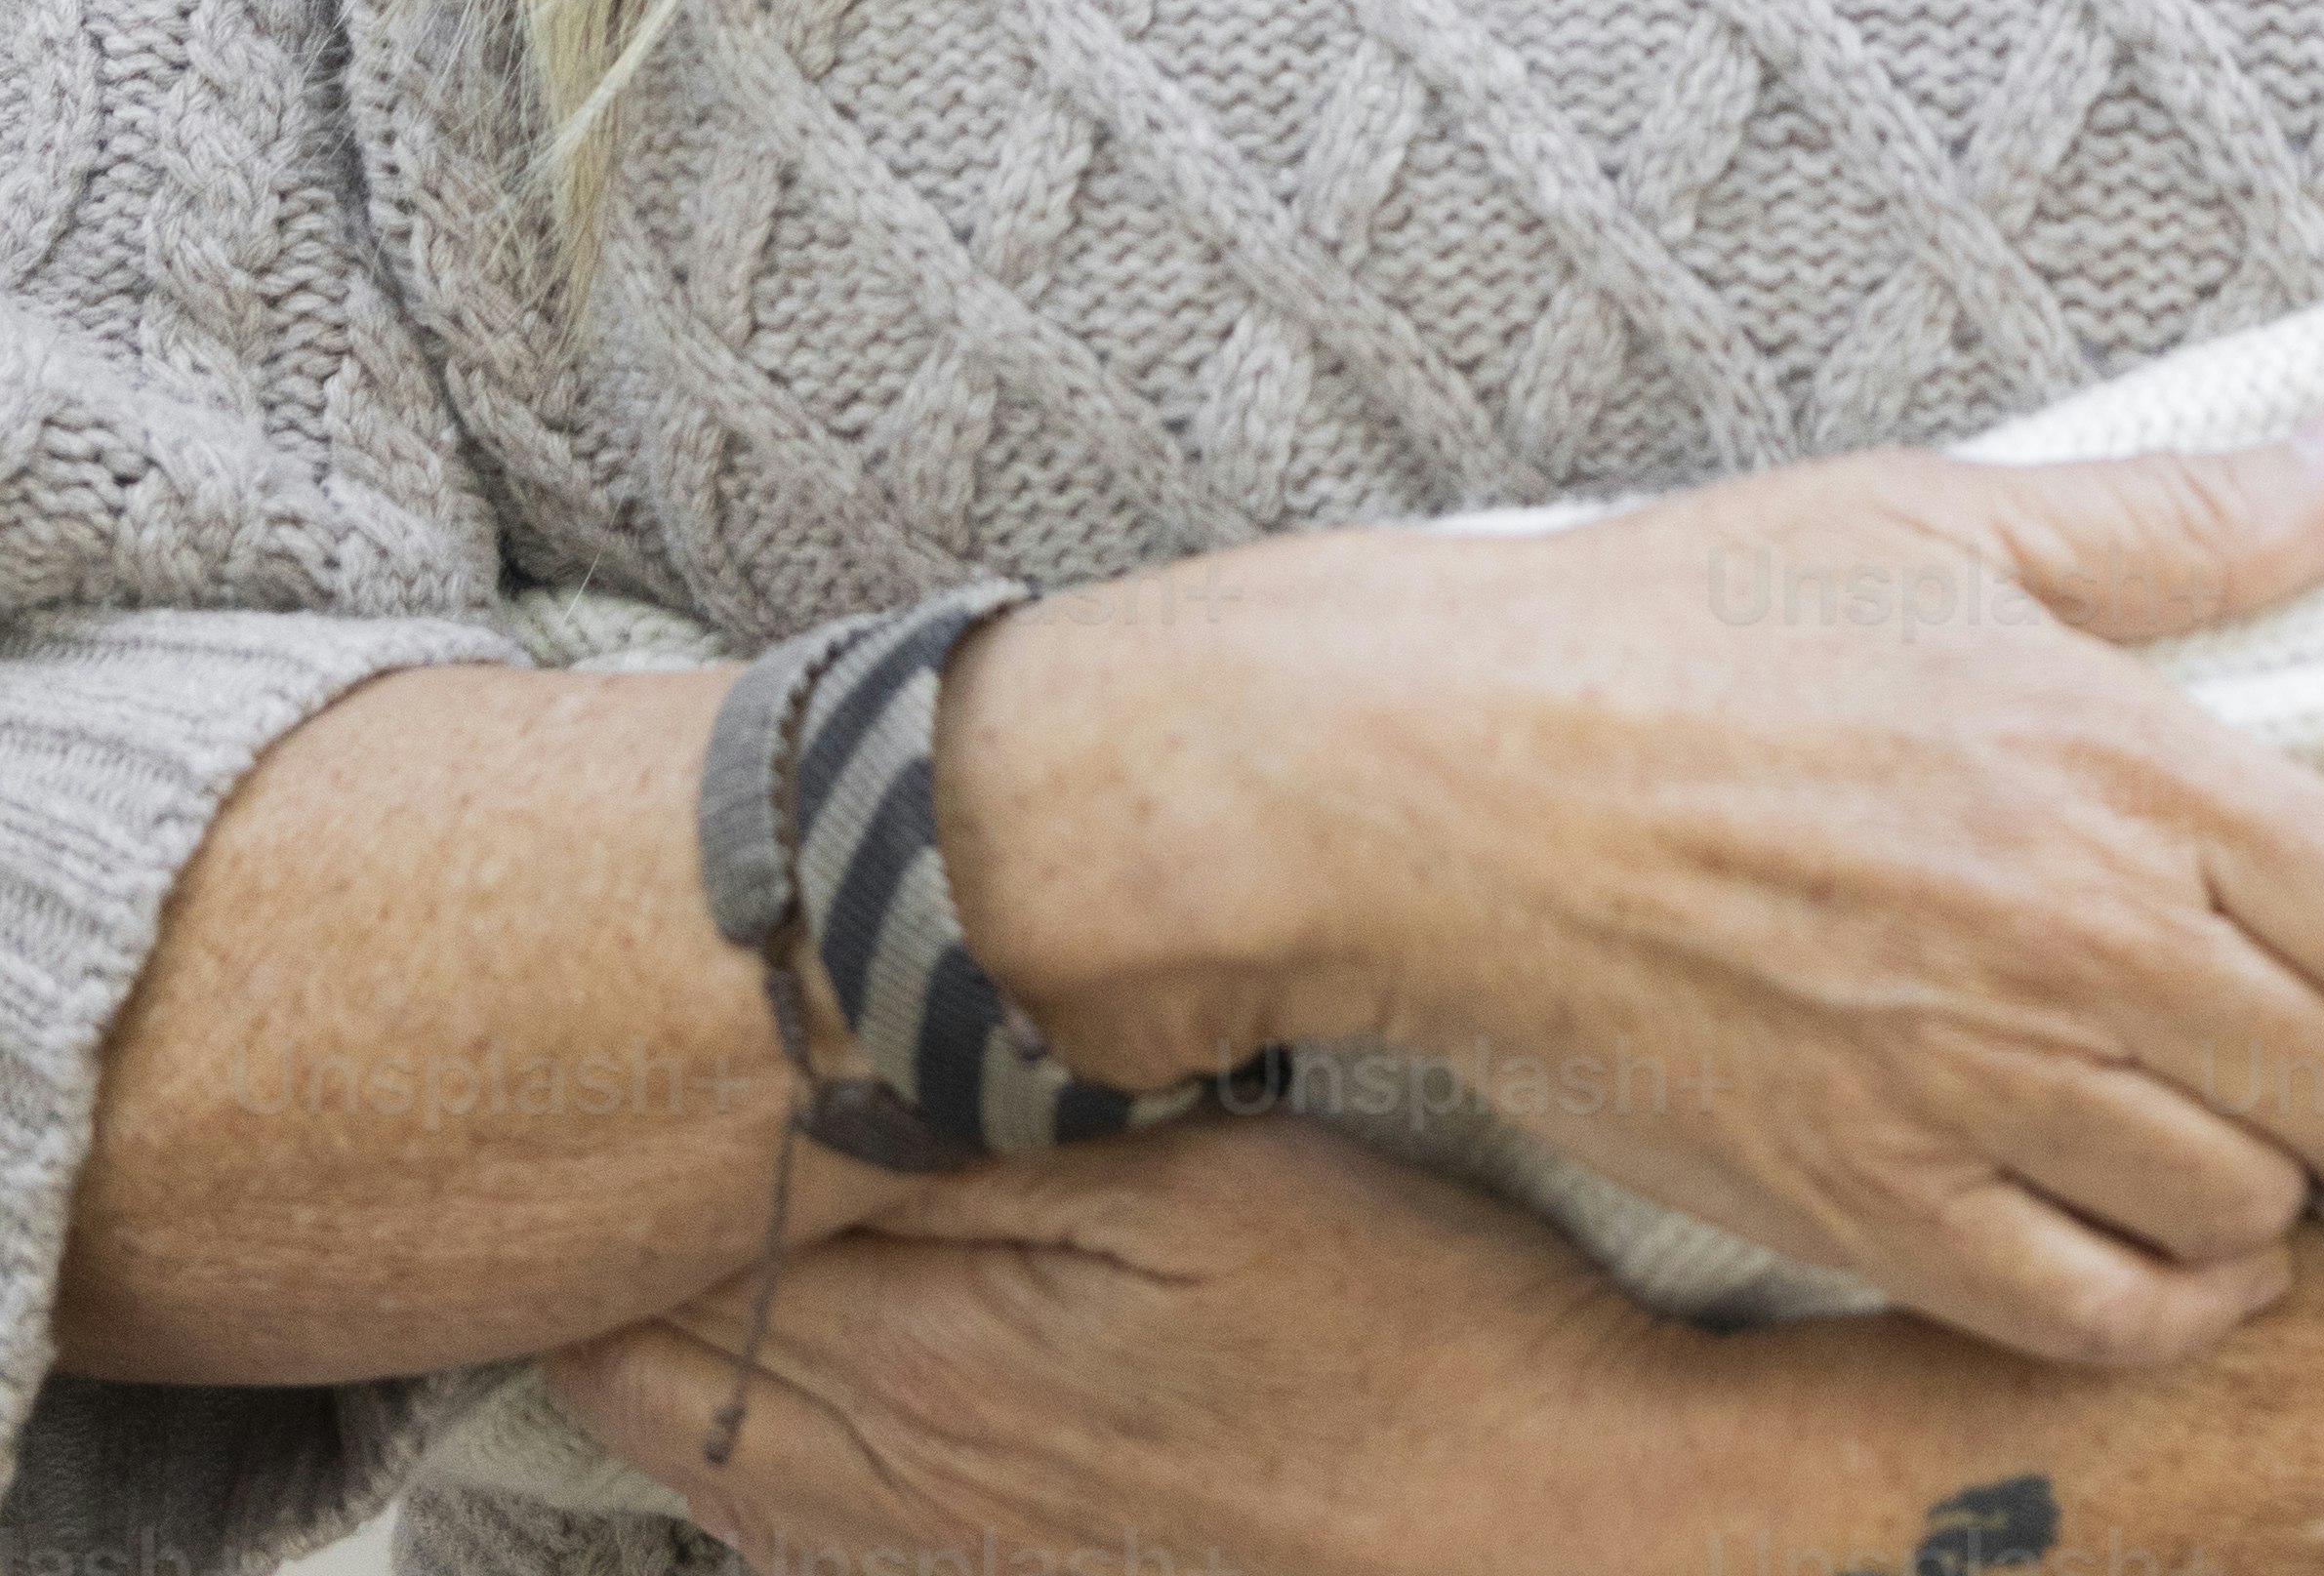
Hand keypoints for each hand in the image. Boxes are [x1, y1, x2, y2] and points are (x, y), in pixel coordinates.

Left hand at [549, 1117, 1657, 1575]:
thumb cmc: (1393, 1324)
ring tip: (591, 1241)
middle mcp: (902, 1481)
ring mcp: (954, 1552)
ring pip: (711, 1465)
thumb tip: (804, 1080)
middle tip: (532, 1132)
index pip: (675, 1273)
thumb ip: (990, 1139)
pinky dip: (727, 1447)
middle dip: (581, 1264)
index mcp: (929, 1360)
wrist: (1528, 1530)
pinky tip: (728, 1398)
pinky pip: (797, 1529)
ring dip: (640, 1353)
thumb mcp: (1201, 1177)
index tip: (547, 1060)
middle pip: (649, 1384)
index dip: (598, 1173)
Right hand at [943, 392, 2323, 1365]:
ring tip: (2220, 1109)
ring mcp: (1977, 1091)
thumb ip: (2197, 519)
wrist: (1451, 775)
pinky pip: (2097, 1313)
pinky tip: (2161, 1242)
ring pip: (2243, 1210)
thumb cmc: (1702, 619)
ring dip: (2268, 1182)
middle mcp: (2084, 947)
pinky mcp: (1869, 1203)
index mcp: (2131, 769)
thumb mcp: (1958, 524)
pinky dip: (2166, 1299)